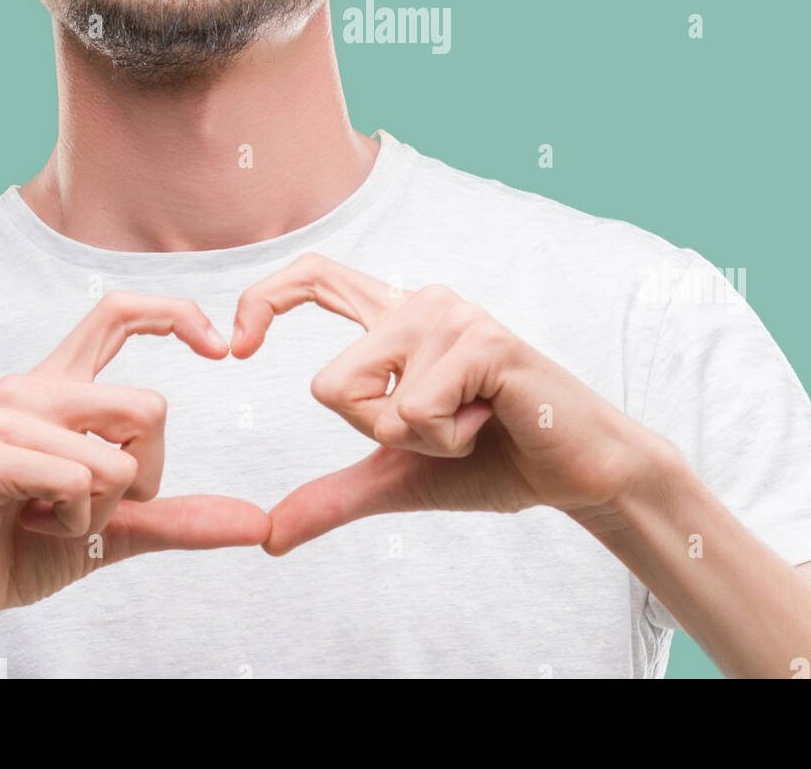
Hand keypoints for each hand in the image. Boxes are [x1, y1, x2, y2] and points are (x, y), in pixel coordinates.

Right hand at [0, 292, 268, 672]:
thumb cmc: (27, 547)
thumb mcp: (117, 526)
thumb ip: (180, 516)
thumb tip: (257, 524)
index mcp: (60, 384)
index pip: (120, 312)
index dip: (176, 314)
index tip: (222, 349)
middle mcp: (31, 387)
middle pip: (150, 408)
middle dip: (146, 475)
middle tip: (91, 506)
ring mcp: (5, 417)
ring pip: (119, 456)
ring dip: (103, 511)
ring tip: (51, 517)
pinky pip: (81, 483)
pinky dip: (75, 524)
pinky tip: (30, 526)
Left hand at [231, 254, 674, 554]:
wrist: (576, 472)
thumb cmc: (492, 461)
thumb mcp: (398, 477)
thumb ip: (333, 495)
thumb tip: (267, 535)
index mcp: (395, 318)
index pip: (314, 276)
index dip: (264, 299)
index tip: (234, 347)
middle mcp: (418, 302)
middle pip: (330, 383)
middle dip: (374, 437)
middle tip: (439, 431)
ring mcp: (452, 316)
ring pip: (373, 403)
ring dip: (419, 443)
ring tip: (473, 423)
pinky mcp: (483, 342)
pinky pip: (416, 412)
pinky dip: (449, 443)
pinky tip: (493, 422)